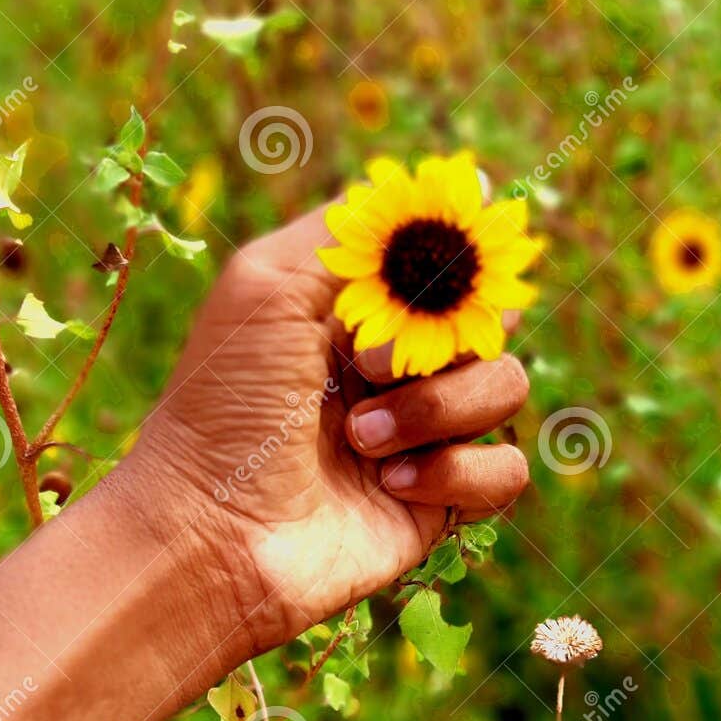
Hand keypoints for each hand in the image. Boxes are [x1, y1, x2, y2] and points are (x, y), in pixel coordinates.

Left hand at [134, 208, 529, 663]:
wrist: (214, 533)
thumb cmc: (225, 405)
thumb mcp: (269, 283)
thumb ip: (354, 228)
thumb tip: (462, 186)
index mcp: (356, 307)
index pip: (447, 257)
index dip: (458, 257)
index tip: (443, 264)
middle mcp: (397, 365)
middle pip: (490, 315)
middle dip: (443, 336)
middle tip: (368, 364)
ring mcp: (425, 432)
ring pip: (506, 386)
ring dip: (437, 408)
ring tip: (362, 439)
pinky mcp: (442, 501)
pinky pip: (506, 467)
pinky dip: (455, 472)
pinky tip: (391, 484)